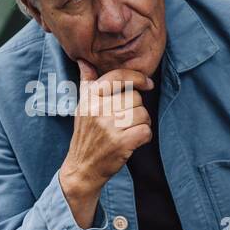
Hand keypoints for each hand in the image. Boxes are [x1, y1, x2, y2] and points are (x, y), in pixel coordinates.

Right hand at [60, 58, 153, 198]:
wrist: (82, 168)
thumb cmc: (86, 135)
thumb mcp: (82, 107)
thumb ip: (86, 83)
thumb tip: (84, 60)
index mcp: (90, 98)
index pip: (118, 77)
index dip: (137, 77)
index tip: (148, 84)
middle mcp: (98, 110)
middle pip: (135, 97)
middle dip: (137, 108)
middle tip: (128, 121)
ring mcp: (109, 126)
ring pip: (143, 113)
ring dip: (142, 123)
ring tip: (129, 131)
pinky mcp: (121, 143)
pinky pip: (146, 131)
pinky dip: (144, 137)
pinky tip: (134, 140)